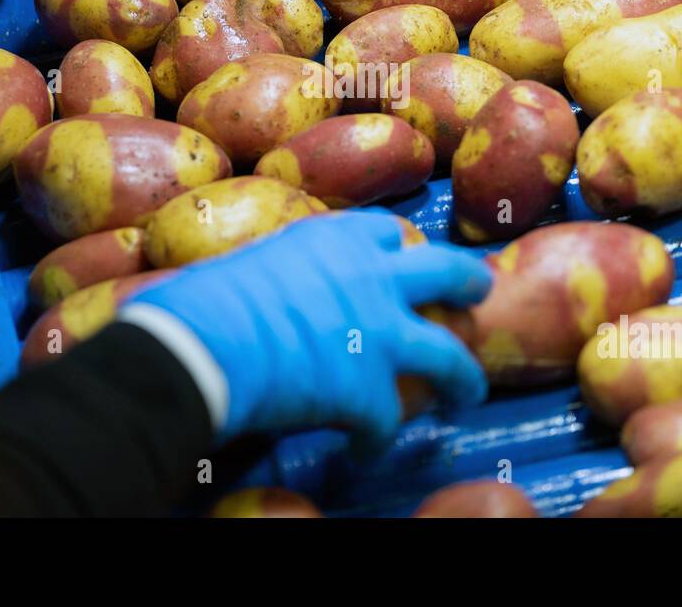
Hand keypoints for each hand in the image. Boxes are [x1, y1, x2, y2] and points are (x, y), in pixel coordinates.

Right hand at [122, 211, 490, 453]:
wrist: (203, 344)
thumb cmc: (202, 300)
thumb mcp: (247, 263)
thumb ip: (276, 271)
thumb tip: (254, 288)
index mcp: (336, 239)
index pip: (387, 232)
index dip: (400, 249)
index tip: (404, 259)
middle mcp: (372, 277)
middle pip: (448, 270)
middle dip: (469, 281)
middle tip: (480, 291)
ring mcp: (380, 333)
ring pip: (448, 354)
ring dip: (464, 377)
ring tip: (469, 395)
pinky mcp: (370, 389)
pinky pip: (387, 423)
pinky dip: (375, 440)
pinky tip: (362, 450)